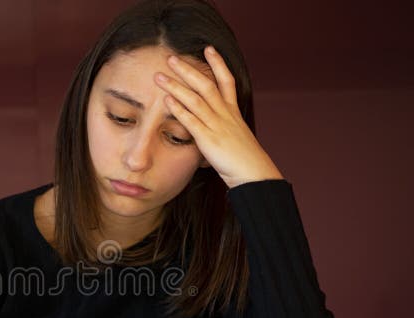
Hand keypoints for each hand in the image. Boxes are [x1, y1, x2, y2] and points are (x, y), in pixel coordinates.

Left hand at [154, 45, 283, 188]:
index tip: (209, 48)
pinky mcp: (209, 139)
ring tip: (159, 77)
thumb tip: (211, 131)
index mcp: (233, 113)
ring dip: (176, 86)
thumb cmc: (243, 161)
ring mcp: (217, 126)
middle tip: (171, 58)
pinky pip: (192, 121)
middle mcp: (225, 115)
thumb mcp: (235, 139)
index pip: (227, 81)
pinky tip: (166, 100)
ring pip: (196, 99)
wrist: (254, 173)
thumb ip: (222, 130)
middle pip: (206, 85)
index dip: (218, 63)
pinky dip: (179, 109)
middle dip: (188, 70)